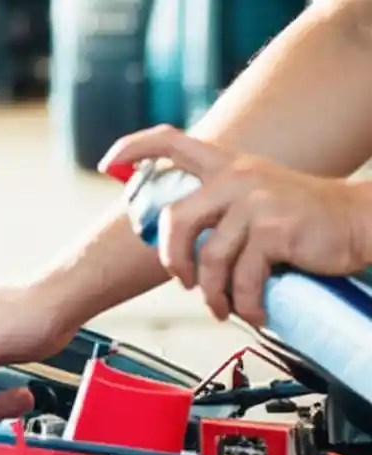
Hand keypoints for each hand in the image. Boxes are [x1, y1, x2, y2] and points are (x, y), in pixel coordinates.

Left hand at [100, 125, 371, 325]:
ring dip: (213, 294)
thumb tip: (174, 244)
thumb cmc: (302, 220)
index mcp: (226, 165)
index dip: (134, 147)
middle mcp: (237, 176)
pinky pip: (242, 277)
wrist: (357, 223)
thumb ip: (217, 209)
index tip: (108, 163)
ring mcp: (255, 201)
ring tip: (224, 308)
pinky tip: (253, 312)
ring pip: (209, 258)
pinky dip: (244, 303)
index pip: (171, 140)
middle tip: (186, 283)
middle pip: (175, 219)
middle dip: (172, 260)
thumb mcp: (255, 199)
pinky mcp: (274, 229)